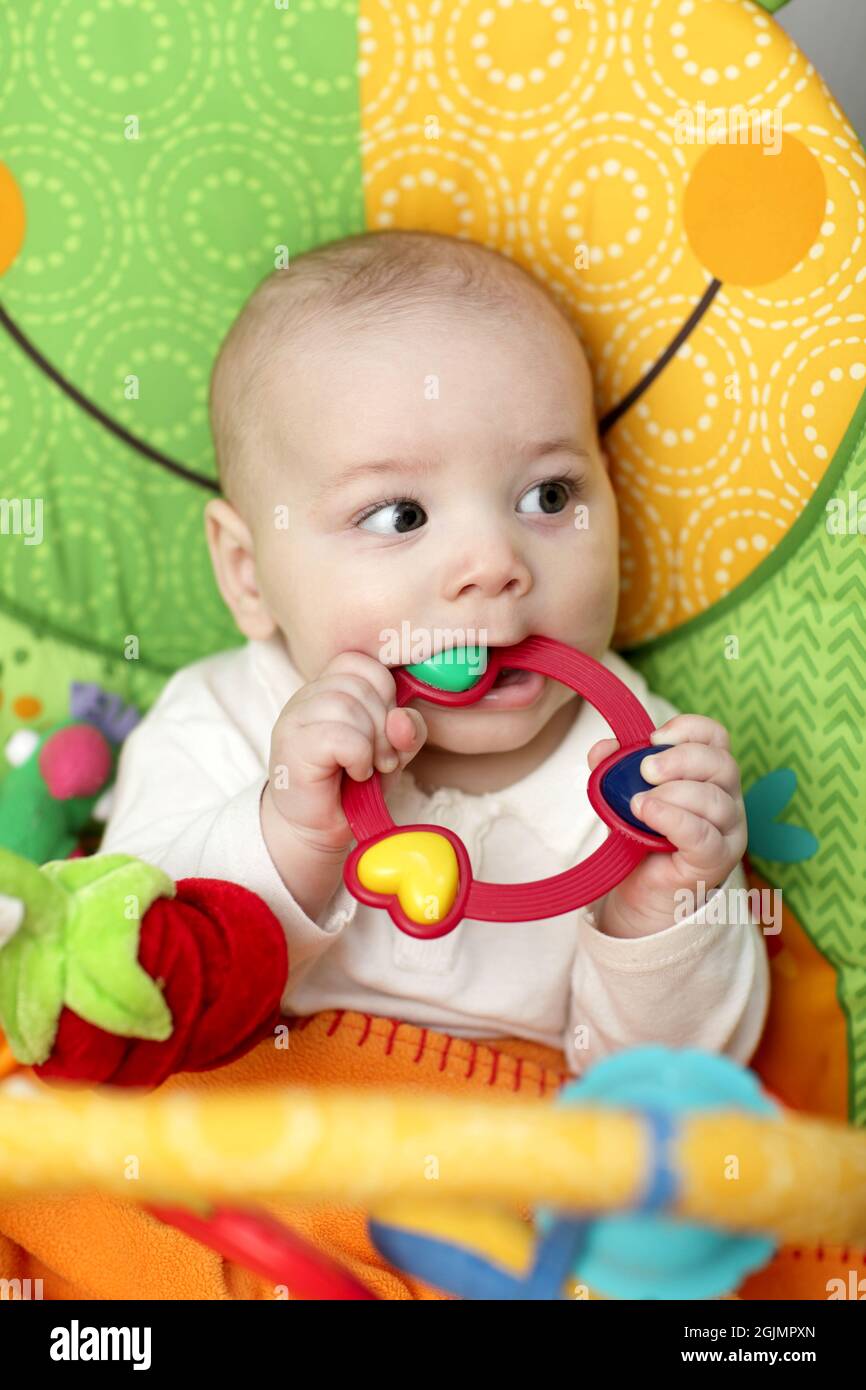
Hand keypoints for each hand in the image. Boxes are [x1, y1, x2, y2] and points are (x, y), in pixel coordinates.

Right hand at [265, 650, 427, 856]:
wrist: (314, 828)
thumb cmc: (350, 786)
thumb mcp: (391, 752)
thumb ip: (407, 730)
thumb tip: (403, 719)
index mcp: (327, 688)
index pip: (360, 662)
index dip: (385, 692)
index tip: (387, 730)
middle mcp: (307, 696)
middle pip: (359, 682)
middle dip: (384, 723)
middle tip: (383, 759)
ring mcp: (295, 718)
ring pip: (348, 705)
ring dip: (372, 742)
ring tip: (369, 767)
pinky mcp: (292, 746)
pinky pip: (340, 735)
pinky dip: (359, 757)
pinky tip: (356, 773)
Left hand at [586, 714, 747, 937]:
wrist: (641, 890)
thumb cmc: (642, 836)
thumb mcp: (623, 796)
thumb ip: (612, 770)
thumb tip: (603, 748)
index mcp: (710, 773)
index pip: (716, 737)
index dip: (689, 729)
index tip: (654, 738)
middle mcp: (728, 798)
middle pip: (721, 764)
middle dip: (680, 759)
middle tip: (645, 770)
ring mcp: (728, 831)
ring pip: (714, 801)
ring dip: (673, 794)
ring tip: (637, 803)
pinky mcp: (716, 860)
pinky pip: (703, 835)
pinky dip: (674, 819)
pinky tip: (648, 814)